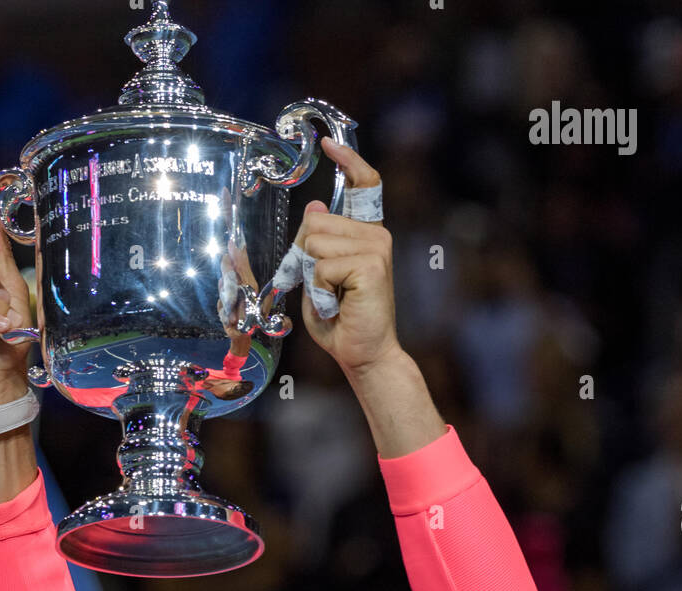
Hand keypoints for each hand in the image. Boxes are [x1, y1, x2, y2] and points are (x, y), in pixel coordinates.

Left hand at [294, 136, 400, 375]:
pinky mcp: (371, 265)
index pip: (363, 184)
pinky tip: (338, 303)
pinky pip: (321, 264)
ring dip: (312, 275)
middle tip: (322, 286)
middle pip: (315, 219)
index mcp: (367, 234)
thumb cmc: (340, 321)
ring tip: (332, 297)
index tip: (328, 144)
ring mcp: (376, 248)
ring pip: (314, 242)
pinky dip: (319, 288)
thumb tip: (314, 205)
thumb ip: (315, 243)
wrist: (363, 354)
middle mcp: (376, 235)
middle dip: (305, 254)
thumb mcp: (318, 276)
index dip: (348, 161)